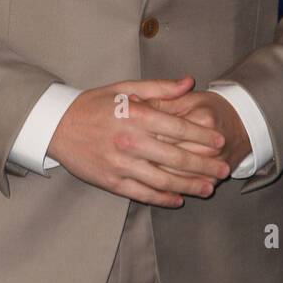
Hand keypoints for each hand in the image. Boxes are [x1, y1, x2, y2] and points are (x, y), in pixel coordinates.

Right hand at [47, 76, 231, 207]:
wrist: (58, 126)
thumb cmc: (95, 105)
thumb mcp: (125, 89)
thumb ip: (159, 88)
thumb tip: (189, 83)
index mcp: (136, 116)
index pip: (178, 129)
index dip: (203, 137)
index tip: (220, 142)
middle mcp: (130, 142)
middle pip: (176, 158)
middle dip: (205, 165)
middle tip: (224, 169)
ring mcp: (121, 164)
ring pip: (163, 180)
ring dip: (190, 186)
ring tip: (209, 189)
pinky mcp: (112, 182)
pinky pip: (143, 193)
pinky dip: (163, 198)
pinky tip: (179, 199)